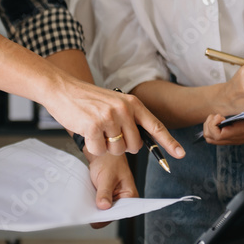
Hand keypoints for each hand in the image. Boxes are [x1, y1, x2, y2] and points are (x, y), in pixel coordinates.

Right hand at [45, 81, 184, 158]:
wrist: (62, 89)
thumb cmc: (86, 100)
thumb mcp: (114, 103)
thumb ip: (128, 118)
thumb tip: (138, 142)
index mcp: (132, 103)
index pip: (155, 126)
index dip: (169, 142)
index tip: (181, 155)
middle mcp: (124, 110)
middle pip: (134, 146)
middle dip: (122, 146)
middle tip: (107, 134)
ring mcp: (109, 118)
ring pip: (117, 150)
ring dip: (106, 147)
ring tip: (95, 130)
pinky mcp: (94, 127)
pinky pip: (100, 151)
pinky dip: (92, 147)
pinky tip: (86, 132)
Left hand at [85, 152, 138, 227]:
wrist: (102, 152)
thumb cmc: (109, 160)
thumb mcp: (107, 177)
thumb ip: (105, 192)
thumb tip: (104, 206)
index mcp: (130, 196)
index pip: (120, 213)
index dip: (107, 217)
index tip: (96, 219)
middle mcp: (123, 199)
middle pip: (111, 214)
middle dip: (100, 214)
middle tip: (87, 214)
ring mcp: (114, 198)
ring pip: (104, 210)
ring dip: (95, 209)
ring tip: (86, 209)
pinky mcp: (106, 196)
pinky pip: (99, 204)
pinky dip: (93, 204)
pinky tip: (86, 204)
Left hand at [202, 109, 243, 144]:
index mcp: (243, 132)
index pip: (219, 135)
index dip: (213, 125)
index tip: (219, 114)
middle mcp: (237, 138)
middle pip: (211, 138)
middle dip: (208, 126)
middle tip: (215, 114)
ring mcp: (236, 138)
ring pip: (213, 139)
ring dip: (210, 127)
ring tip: (217, 116)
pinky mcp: (237, 137)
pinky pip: (219, 137)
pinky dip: (215, 129)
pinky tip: (222, 119)